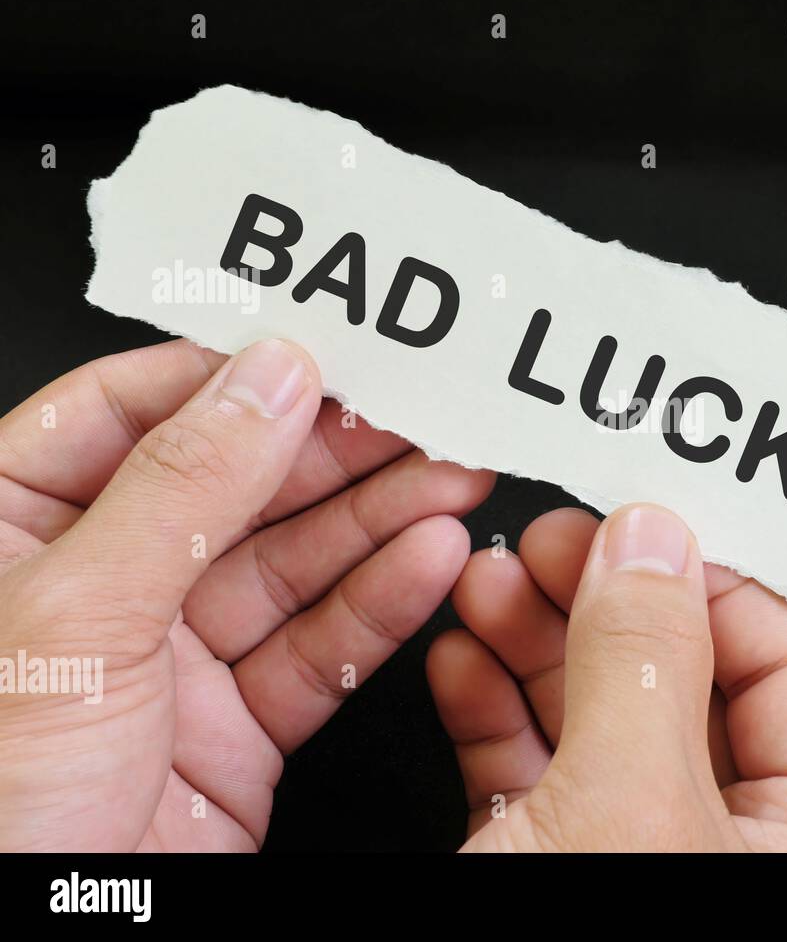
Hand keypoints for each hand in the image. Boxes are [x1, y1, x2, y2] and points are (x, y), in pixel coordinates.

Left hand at [0, 338, 492, 849]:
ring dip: (380, 520)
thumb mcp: (78, 616)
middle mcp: (98, 589)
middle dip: (333, 450)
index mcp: (13, 535)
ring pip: (293, 565)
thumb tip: (266, 381)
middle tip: (416, 416)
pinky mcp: (237, 727)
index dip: (224, 377)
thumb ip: (184, 488)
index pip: (122, 414)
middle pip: (232, 485)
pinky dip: (382, 606)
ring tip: (451, 478)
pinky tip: (430, 562)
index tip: (315, 351)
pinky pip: (321, 650)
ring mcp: (173, 660)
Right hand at [428, 504, 786, 850]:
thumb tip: (651, 543)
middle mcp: (727, 846)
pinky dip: (493, 710)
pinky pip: (532, 771)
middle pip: (681, 681)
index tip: (641, 534)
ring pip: (596, 720)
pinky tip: (465, 658)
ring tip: (490, 581)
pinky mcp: (548, 869)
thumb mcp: (628, 803)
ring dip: (533, 641)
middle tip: (551, 542)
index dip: (713, 587)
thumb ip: (644, 662)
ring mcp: (634, 854)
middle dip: (603, 600)